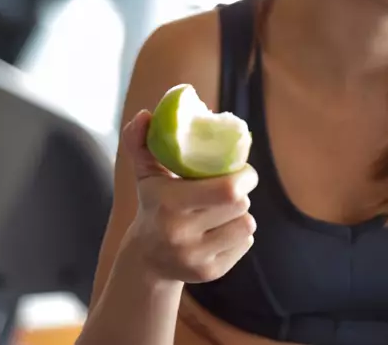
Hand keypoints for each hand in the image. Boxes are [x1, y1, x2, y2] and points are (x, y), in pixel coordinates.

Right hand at [119, 110, 258, 284]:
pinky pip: (245, 244)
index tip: (242, 170)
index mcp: (170, 203)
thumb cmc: (155, 205)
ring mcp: (196, 257)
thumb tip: (144, 115)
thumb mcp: (146, 175)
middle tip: (236, 186)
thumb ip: (141, 142)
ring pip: (246, 225)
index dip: (245, 176)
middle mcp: (181, 234)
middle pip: (240, 205)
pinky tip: (221, 231)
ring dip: (241, 214)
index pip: (228, 189)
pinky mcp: (209, 273)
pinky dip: (239, 235)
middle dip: (242, 192)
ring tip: (225, 210)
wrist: (147, 259)